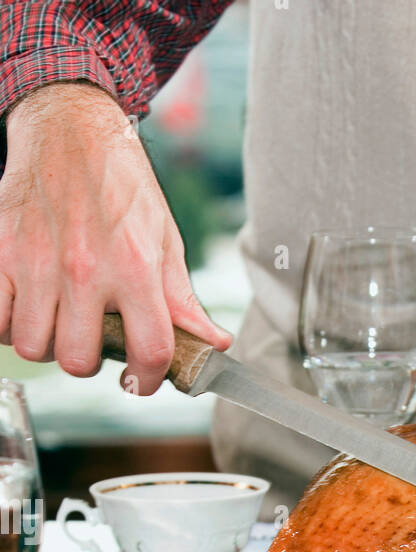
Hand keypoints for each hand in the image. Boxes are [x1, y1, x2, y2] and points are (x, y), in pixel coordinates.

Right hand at [0, 83, 230, 393]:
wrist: (70, 128)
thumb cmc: (121, 185)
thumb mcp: (164, 239)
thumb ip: (183, 301)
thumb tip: (214, 345)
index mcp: (136, 267)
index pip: (150, 352)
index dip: (149, 379)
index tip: (141, 378)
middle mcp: (86, 268)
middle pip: (78, 360)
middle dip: (89, 359)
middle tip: (93, 338)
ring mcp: (37, 261)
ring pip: (33, 346)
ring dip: (47, 343)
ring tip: (59, 319)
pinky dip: (8, 323)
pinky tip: (27, 306)